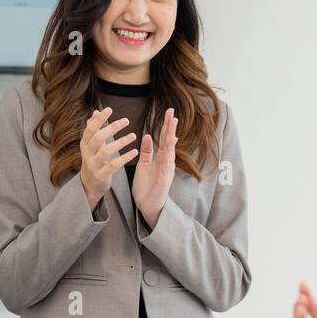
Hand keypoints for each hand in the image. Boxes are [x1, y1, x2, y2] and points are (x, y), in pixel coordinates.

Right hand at [78, 106, 136, 206]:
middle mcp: (87, 153)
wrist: (90, 184)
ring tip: (134, 136)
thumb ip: (94, 129)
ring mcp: (93, 164)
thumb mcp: (91, 145)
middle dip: (112, 128)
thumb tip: (95, 111)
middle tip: (126, 120)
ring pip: (106, 151)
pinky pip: (113, 165)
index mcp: (85, 143)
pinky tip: (134, 152)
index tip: (109, 109)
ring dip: (121, 142)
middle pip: (98, 137)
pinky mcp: (101, 175)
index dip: (99, 119)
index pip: (90, 128)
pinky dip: (124, 158)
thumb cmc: (94, 160)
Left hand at [132, 107, 178, 228]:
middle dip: (170, 126)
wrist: (147, 206)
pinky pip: (167, 162)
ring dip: (171, 135)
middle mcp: (166, 162)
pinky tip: (170, 142)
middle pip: (169, 140)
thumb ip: (146, 151)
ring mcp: (167, 169)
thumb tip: (146, 135)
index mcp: (160, 158)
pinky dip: (169, 151)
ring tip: (173, 122)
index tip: (168, 113)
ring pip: (170, 149)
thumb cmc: (146, 187)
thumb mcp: (144, 165)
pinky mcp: (165, 177)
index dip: (166, 126)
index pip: (164, 139)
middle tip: (172, 111)